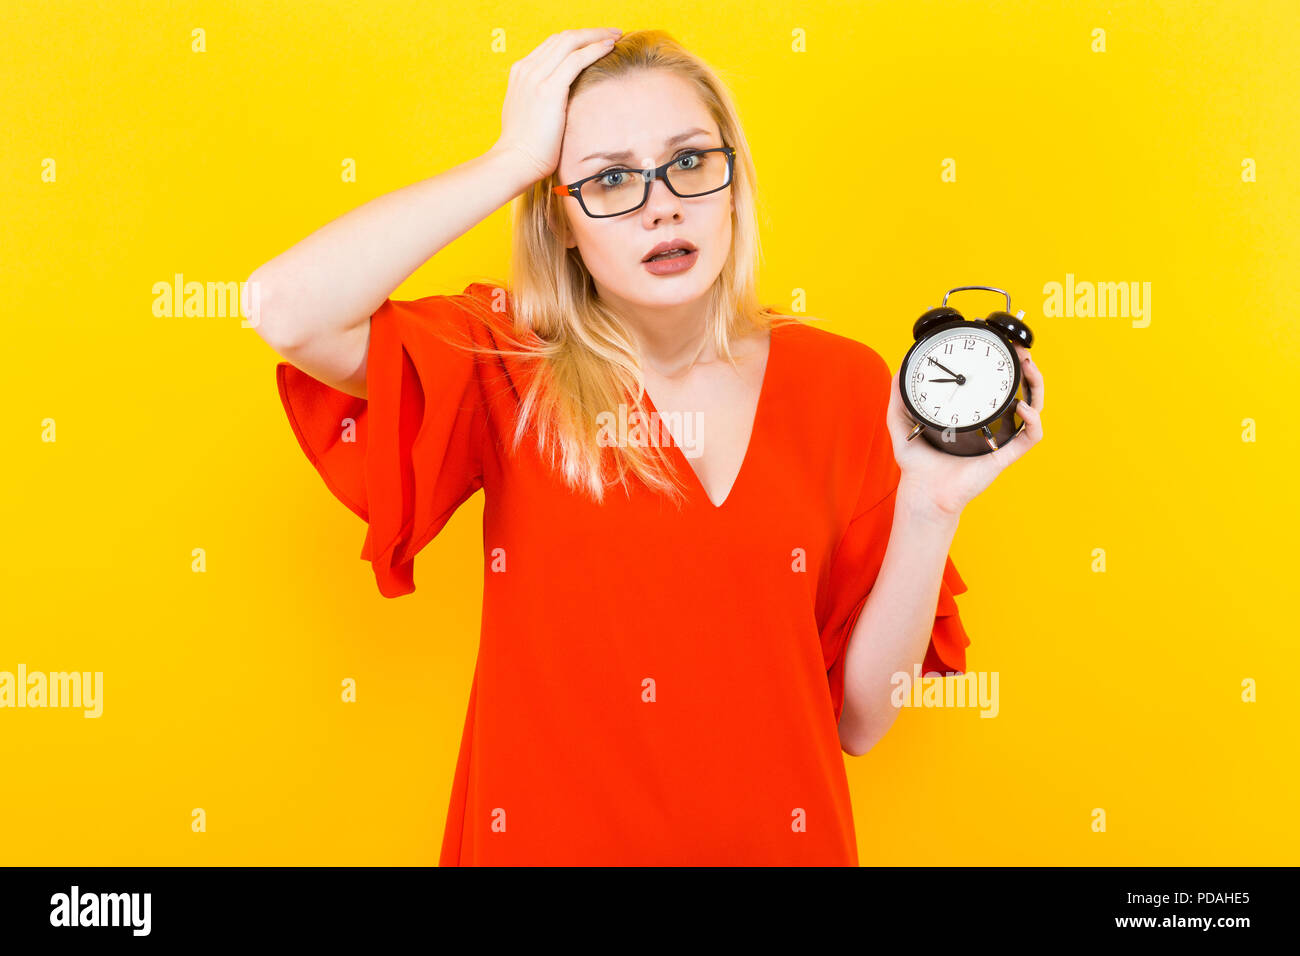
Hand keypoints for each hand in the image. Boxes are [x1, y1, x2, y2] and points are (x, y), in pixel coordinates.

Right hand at [490, 27, 623, 182]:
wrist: (515, 162)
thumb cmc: (526, 148)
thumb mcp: (528, 114)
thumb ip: (538, 99)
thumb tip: (556, 100)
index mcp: (520, 73)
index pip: (552, 45)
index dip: (576, 39)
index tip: (595, 40)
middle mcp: (526, 69)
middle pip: (562, 38)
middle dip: (589, 32)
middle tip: (612, 33)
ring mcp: (536, 77)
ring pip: (570, 42)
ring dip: (596, 36)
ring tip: (615, 35)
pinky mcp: (549, 89)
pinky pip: (576, 59)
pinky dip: (594, 49)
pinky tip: (609, 47)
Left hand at [885, 343, 1044, 517]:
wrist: (922, 490)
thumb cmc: (917, 461)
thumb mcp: (902, 420)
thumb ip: (899, 394)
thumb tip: (900, 365)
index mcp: (973, 413)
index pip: (995, 384)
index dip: (1004, 364)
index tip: (1002, 344)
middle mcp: (991, 423)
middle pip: (1022, 391)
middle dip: (1028, 369)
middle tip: (1021, 350)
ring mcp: (1000, 438)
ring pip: (1034, 409)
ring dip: (1037, 386)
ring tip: (1028, 367)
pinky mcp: (1004, 455)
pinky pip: (1029, 438)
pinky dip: (1032, 422)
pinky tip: (1023, 408)